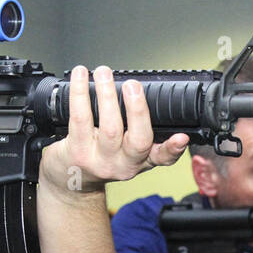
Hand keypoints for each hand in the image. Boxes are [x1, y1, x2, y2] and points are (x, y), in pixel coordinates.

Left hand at [38, 66, 188, 196]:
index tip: (181, 137)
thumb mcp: (126, 151)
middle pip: (138, 140)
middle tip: (132, 85)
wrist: (71, 180)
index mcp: (140, 160)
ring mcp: (101, 160)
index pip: (163, 157)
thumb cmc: (100, 158)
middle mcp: (124, 164)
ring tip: (104, 73)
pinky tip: (81, 76)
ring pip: (109, 128)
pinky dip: (80, 93)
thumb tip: (140, 91)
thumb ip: (139, 130)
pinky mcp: (78, 152)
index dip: (173, 148)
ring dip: (107, 95)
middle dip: (137, 110)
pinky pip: (80, 119)